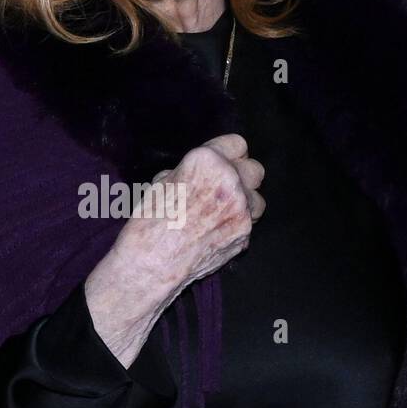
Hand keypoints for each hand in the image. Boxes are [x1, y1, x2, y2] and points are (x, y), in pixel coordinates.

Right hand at [84, 133, 264, 367]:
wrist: (152, 263)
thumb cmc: (148, 222)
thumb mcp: (162, 182)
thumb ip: (190, 172)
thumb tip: (200, 175)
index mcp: (206, 161)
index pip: (236, 144)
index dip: (226, 154)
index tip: (221, 163)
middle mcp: (230, 181)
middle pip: (254, 169)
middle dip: (241, 176)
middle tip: (223, 188)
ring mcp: (241, 210)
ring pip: (257, 199)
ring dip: (244, 203)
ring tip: (223, 213)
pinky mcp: (244, 235)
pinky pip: (248, 224)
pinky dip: (236, 226)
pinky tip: (216, 233)